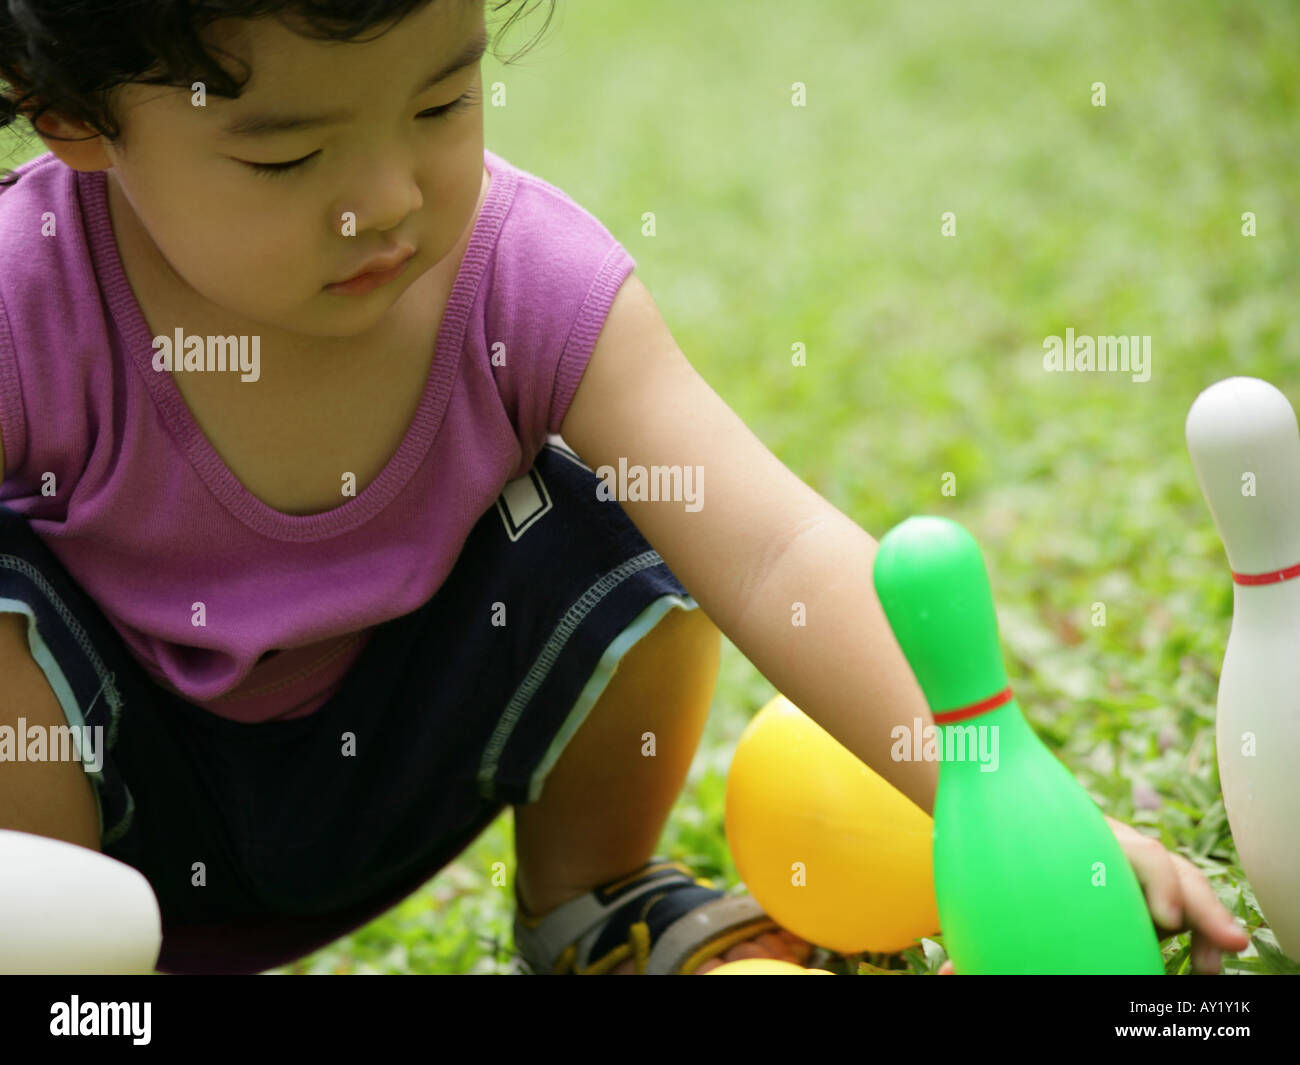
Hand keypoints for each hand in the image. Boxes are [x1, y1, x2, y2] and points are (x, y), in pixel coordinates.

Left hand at [937, 815, 1250, 973]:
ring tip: (1215, 964)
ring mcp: (1130, 862)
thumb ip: (981, 930)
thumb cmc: (989, 855)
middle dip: (1199, 905)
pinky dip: (1196, 929)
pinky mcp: (1138, 885)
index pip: (1134, 851)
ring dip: (1206, 922)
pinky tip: (1201, 965)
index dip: (1156, 881)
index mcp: (1082, 838)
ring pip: (1182, 882)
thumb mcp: (988, 883)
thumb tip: (949, 974)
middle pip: (1168, 866)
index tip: (1165, 919)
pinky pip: (1176, 902)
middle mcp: (1114, 844)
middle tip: (1226, 942)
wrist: (995, 809)